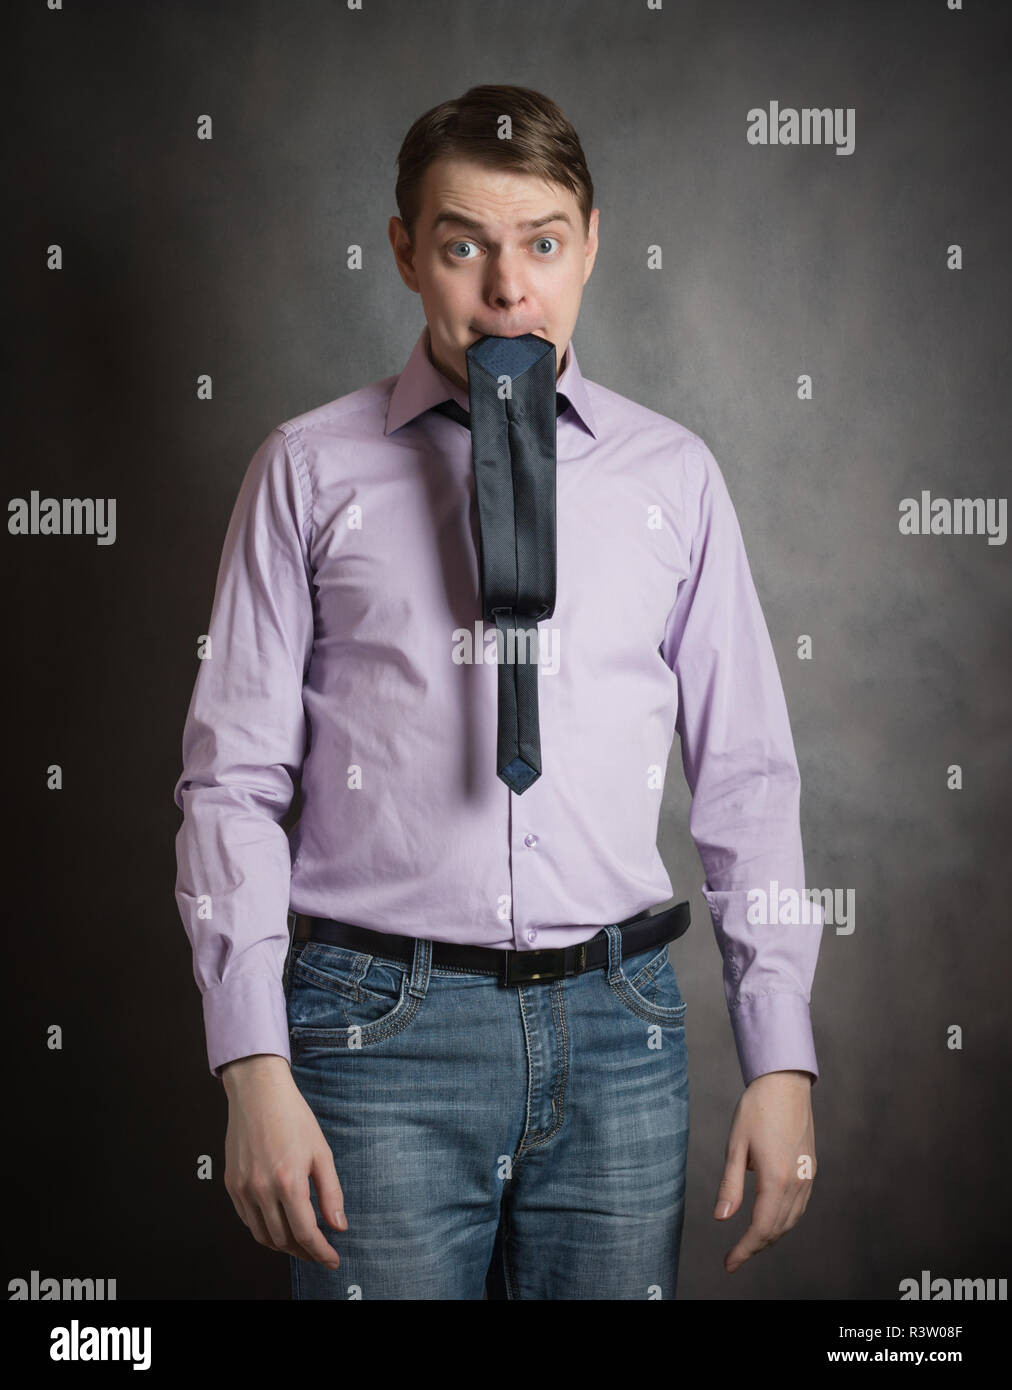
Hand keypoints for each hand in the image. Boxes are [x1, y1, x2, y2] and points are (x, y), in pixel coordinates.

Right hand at [221, 1054, 346, 1269]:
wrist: (258, 1092)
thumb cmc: (292, 1117)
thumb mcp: (321, 1152)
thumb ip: (331, 1192)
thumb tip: (338, 1226)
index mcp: (288, 1181)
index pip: (305, 1233)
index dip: (321, 1252)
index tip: (332, 1260)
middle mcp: (262, 1189)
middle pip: (283, 1240)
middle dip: (304, 1252)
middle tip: (319, 1252)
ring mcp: (244, 1188)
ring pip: (262, 1235)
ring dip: (283, 1245)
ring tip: (301, 1243)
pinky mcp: (232, 1184)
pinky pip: (247, 1220)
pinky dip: (264, 1230)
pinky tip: (278, 1224)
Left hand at [713, 1068, 815, 1272]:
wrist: (785, 1084)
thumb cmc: (756, 1110)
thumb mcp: (735, 1146)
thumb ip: (730, 1185)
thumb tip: (721, 1218)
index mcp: (776, 1180)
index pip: (760, 1228)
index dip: (744, 1250)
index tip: (728, 1263)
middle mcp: (797, 1183)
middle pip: (777, 1229)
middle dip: (755, 1247)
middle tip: (734, 1258)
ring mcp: (807, 1177)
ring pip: (790, 1221)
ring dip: (770, 1236)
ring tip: (749, 1243)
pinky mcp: (811, 1170)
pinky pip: (799, 1207)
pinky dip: (784, 1221)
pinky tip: (770, 1220)